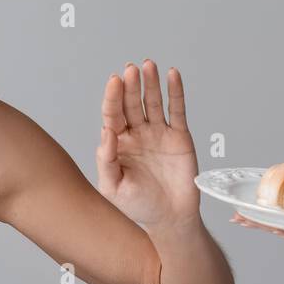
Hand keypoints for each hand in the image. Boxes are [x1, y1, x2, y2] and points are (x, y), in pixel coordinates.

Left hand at [97, 59, 201, 228]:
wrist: (169, 219)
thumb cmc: (137, 205)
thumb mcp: (112, 187)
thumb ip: (106, 160)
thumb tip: (105, 132)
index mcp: (117, 143)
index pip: (113, 115)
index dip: (113, 98)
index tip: (114, 82)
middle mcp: (136, 133)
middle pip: (132, 103)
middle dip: (131, 86)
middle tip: (130, 69)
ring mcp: (158, 133)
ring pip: (153, 102)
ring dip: (151, 83)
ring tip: (148, 65)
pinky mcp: (179, 136)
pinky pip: (177, 110)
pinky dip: (176, 92)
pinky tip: (172, 75)